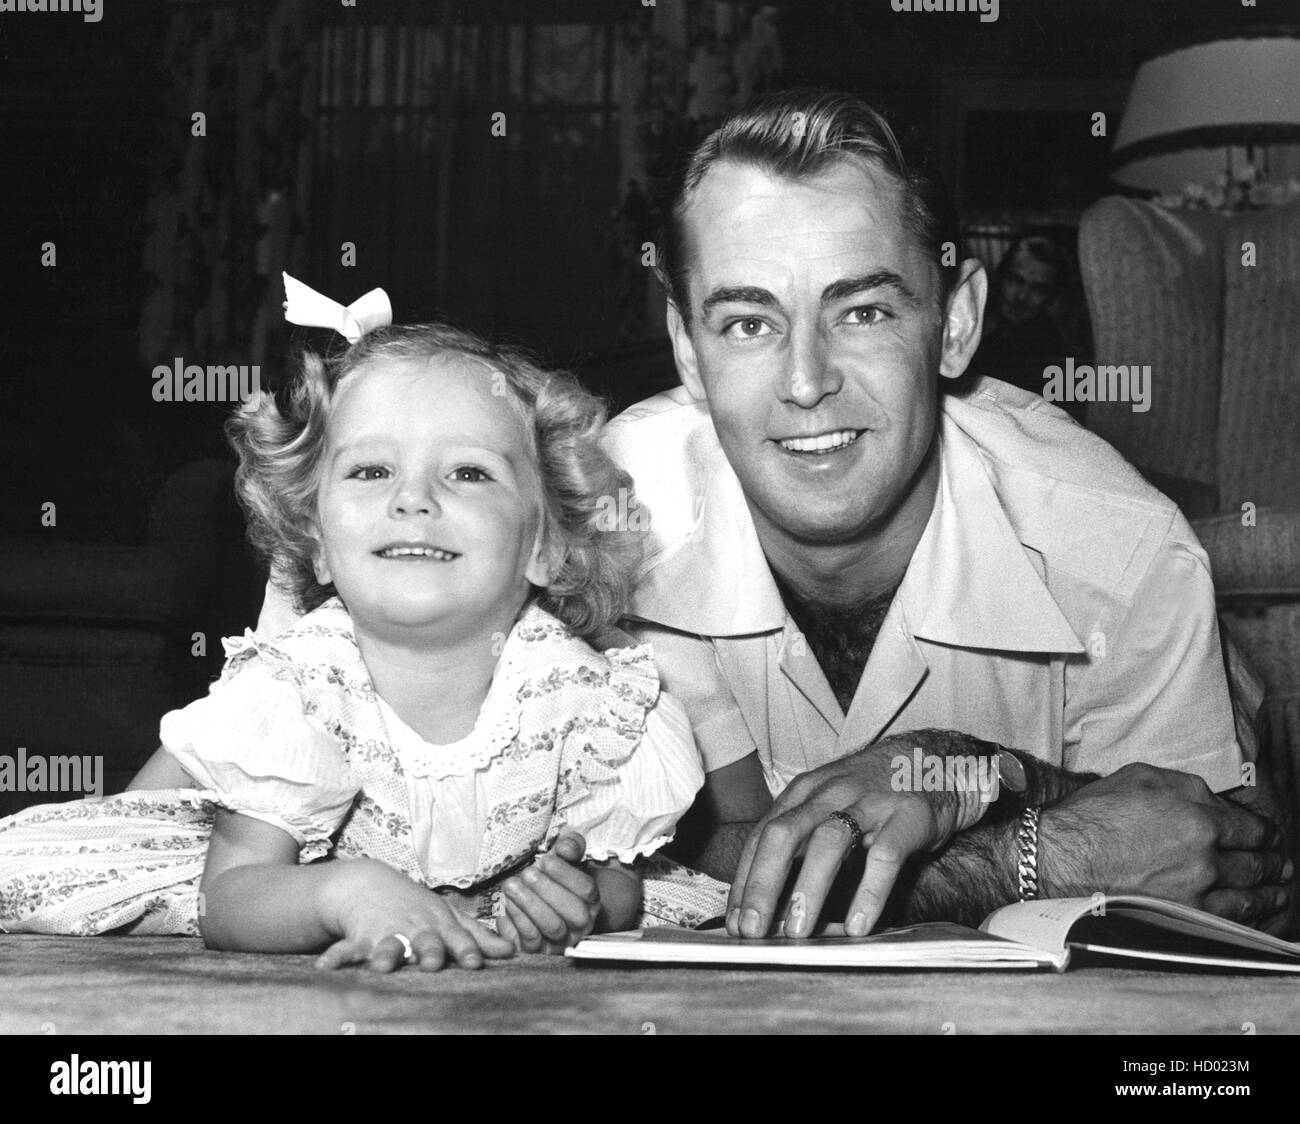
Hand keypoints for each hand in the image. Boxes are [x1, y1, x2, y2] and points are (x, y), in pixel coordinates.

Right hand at [316, 859, 514, 971]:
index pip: (456, 938)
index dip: (466, 949)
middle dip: (428, 950)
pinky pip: (345, 948)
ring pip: (387, 944)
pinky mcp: (358, 937)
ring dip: (384, 953)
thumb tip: (511, 951)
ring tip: (380, 965)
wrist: (367, 883)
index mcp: (438, 925)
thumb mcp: (446, 918)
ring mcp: (386, 931)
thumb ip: (476, 936)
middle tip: (431, 963)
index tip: (476, 962)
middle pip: (423, 940)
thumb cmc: (414, 907)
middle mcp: (414, 927)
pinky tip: (326, 967)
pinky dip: (335, 957)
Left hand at [496, 831, 600, 953]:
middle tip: (527, 873)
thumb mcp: (564, 861)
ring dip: (530, 903)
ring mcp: (562, 941)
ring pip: (553, 927)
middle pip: (574, 913)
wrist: (539, 909)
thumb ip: (570, 847)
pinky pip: (531, 940)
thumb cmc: (553, 882)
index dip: (566, 874)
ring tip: (512, 885)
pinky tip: (507, 902)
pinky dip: (518, 919)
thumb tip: (566, 847)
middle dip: (548, 890)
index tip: (546, 860)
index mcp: (591, 900)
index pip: (587, 889)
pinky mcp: (539, 952)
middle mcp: (581, 924)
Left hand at [727, 740, 966, 939]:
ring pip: (829, 843)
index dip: (744, 879)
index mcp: (803, 792)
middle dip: (762, 884)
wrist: (931, 760)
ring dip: (809, 890)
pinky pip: (884, 856)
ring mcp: (868, 802)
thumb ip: (801, 844)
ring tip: (797, 932)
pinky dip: (869, 892)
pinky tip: (858, 925)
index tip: (734, 920)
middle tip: (751, 930)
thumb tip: (770, 902)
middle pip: (784, 835)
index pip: (761, 836)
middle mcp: (829, 793)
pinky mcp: (906, 817)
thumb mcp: (827, 805)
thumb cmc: (869, 794)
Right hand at [1040, 763, 1292, 927]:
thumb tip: (1218, 799)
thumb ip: (1188, 785)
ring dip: (1270, 893)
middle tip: (1280, 864)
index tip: (1268, 836)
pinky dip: (1250, 919)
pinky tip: (1254, 915)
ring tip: (1278, 891)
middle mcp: (1207, 857)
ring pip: (1251, 897)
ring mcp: (1196, 892)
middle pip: (1258, 864)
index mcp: (1200, 818)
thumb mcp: (1140, 777)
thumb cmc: (1094, 815)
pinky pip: (1231, 922)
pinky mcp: (1182, 919)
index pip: (1254, 829)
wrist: (1060, 858)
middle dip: (1273, 863)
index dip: (1266, 833)